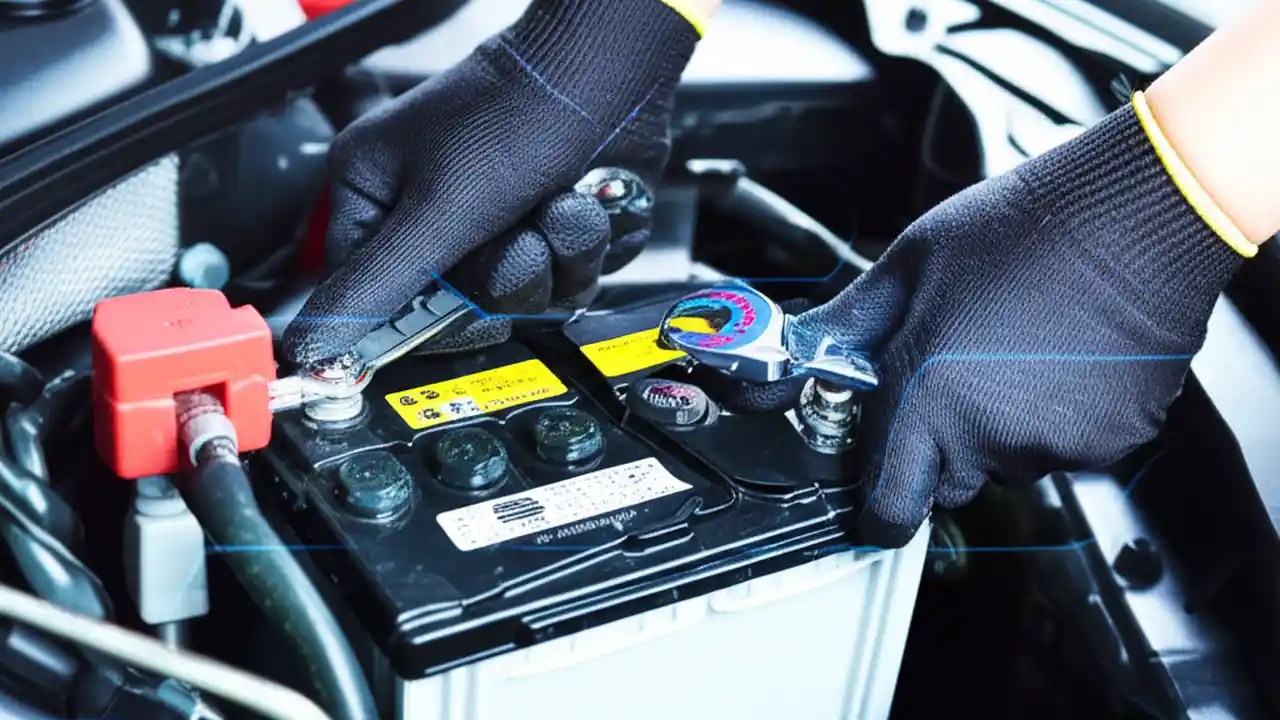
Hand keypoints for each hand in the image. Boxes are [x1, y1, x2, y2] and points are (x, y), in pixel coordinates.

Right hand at [282, 0, 697, 365]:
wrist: (608, 73)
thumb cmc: (515, 112)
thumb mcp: (435, 211)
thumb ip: (376, 287)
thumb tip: (312, 348)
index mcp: (378, 195)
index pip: (379, 297)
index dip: (422, 317)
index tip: (454, 311)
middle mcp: (436, 213)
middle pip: (463, 304)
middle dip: (506, 273)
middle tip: (515, 230)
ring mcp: (499, 222)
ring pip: (526, 293)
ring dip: (555, 255)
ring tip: (556, 201)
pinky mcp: (552, 229)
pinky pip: (570, 276)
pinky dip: (587, 244)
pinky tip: (583, 200)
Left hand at [786, 106, 1240, 547]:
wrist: (1136, 212)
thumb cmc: (1019, 231)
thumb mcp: (906, 270)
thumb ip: (839, 334)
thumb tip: (774, 377)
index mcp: (927, 402)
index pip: (887, 511)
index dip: (875, 511)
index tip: (873, 497)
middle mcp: (988, 438)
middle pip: (944, 484)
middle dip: (936, 448)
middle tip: (952, 376)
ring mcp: (1052, 445)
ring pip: (1003, 464)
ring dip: (997, 429)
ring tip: (1013, 351)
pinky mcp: (1108, 442)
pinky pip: (1061, 450)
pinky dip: (1055, 419)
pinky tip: (1059, 360)